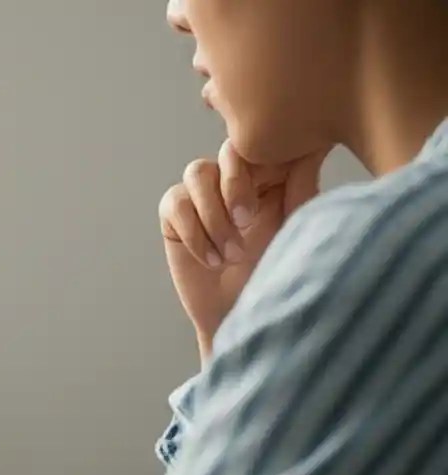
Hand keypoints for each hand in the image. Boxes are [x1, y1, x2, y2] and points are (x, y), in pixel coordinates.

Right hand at [160, 140, 327, 359]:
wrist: (241, 315)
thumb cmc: (274, 274)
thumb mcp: (295, 228)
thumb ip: (301, 186)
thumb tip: (314, 145)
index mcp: (268, 175)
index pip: (260, 146)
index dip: (261, 165)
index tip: (270, 199)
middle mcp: (232, 179)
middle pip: (227, 151)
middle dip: (236, 185)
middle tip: (247, 221)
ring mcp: (201, 194)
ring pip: (197, 172)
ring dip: (214, 215)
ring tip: (231, 254)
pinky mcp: (175, 214)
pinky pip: (176, 203)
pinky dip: (194, 233)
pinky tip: (211, 260)